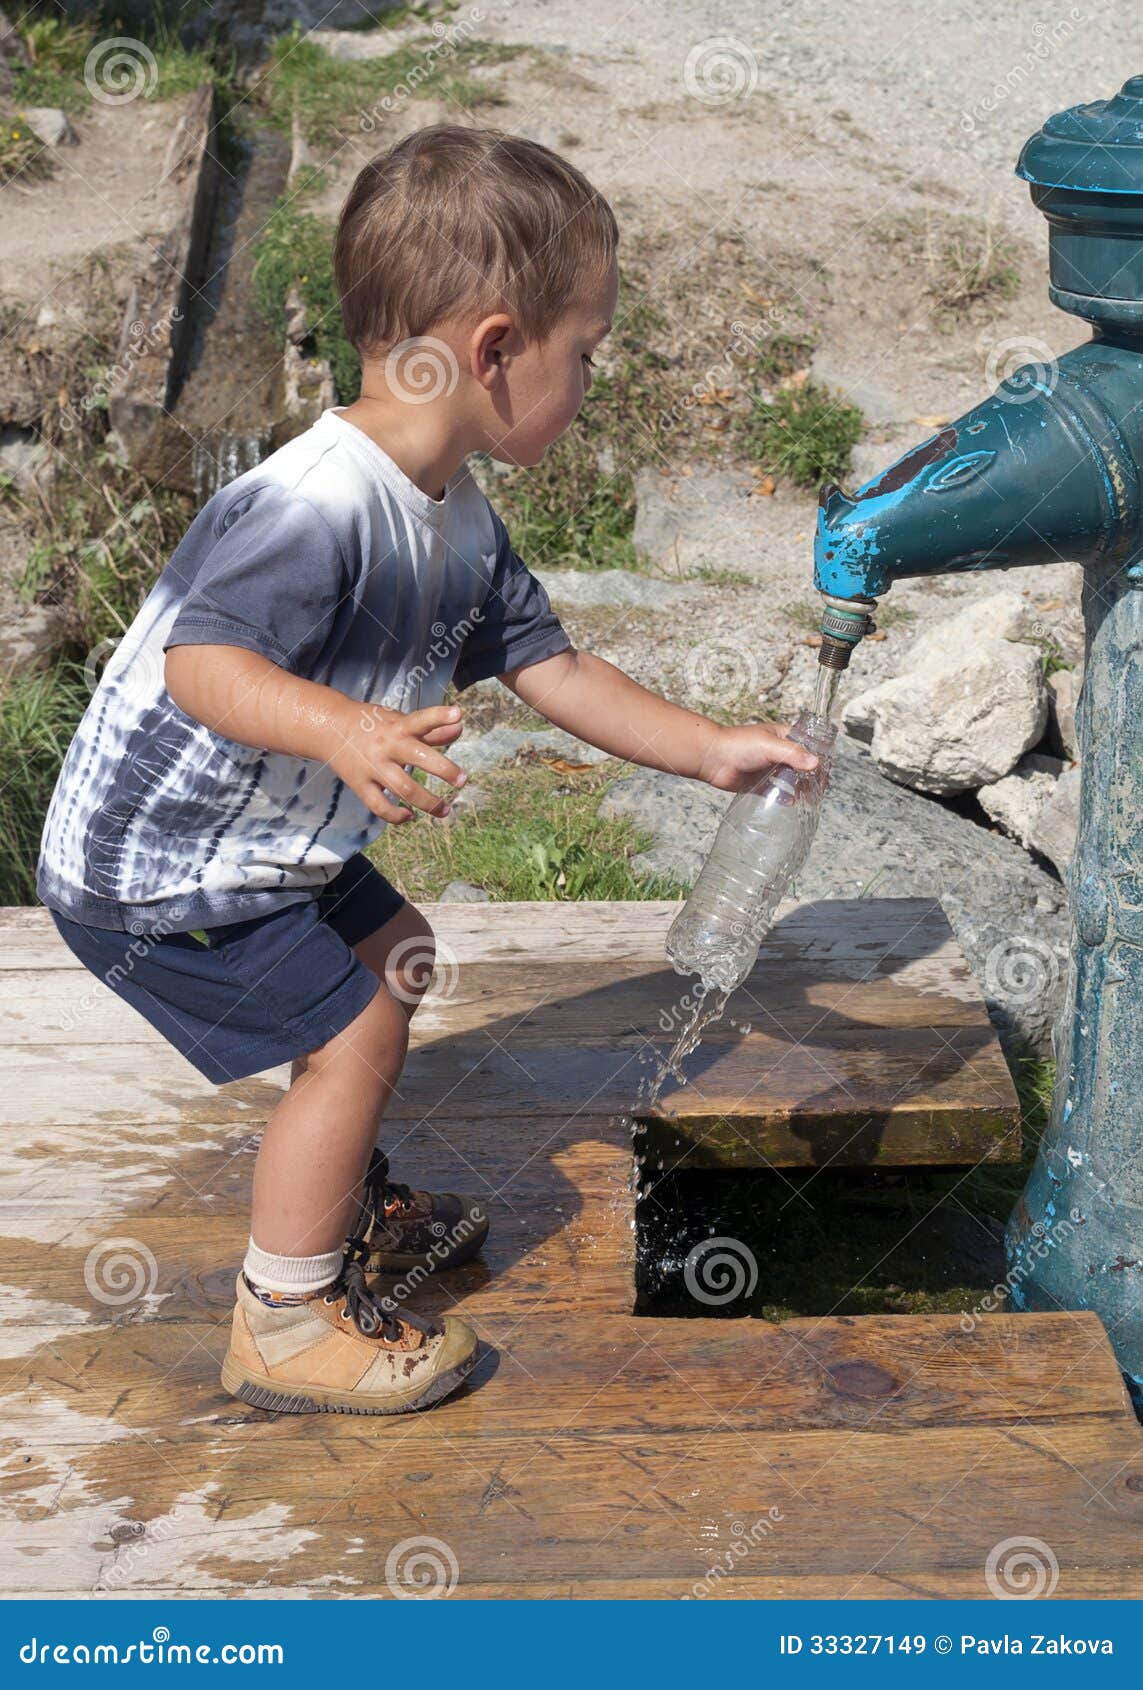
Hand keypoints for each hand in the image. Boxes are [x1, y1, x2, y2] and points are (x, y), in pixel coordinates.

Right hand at [331, 703, 465, 823]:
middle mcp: (387, 745)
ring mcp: (373, 766)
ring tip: (445, 810)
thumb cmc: (373, 725)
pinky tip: (410, 816)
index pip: (421, 719)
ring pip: (403, 788)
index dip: (439, 716)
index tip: (459, 713)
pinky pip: (379, 806)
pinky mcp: (360, 784)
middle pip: (418, 757)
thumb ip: (431, 729)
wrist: (330, 728)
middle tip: (462, 779)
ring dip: (427, 802)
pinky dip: (396, 816)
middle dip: (444, 769)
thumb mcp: (400, 721)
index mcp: (399, 727)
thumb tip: (461, 726)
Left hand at [696, 721, 819, 792]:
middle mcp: (778, 752)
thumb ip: (793, 754)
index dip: (818, 757)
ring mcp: (769, 768)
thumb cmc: (739, 744)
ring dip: (801, 787)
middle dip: (811, 776)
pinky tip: (792, 802)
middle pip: (801, 765)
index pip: (807, 745)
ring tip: (811, 797)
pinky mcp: (759, 784)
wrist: (712, 759)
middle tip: (820, 788)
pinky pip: (776, 792)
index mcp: (782, 736)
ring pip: (791, 779)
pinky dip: (785, 797)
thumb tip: (815, 764)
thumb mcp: (770, 745)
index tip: (826, 770)